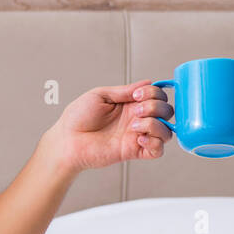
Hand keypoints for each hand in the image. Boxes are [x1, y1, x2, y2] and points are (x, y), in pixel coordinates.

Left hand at [49, 79, 173, 172]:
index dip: (154, 93)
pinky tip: (139, 138)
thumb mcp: (100, 95)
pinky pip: (158, 150)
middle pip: (166, 111)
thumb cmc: (77, 117)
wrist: (67, 140)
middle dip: (156, 107)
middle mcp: (136, 118)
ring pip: (166, 130)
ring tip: (135, 125)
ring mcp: (136, 135)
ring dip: (156, 124)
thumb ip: (124, 91)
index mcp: (129, 103)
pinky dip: (155, 142)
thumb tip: (148, 82)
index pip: (157, 95)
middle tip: (136, 111)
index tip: (136, 95)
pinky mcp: (133, 151)